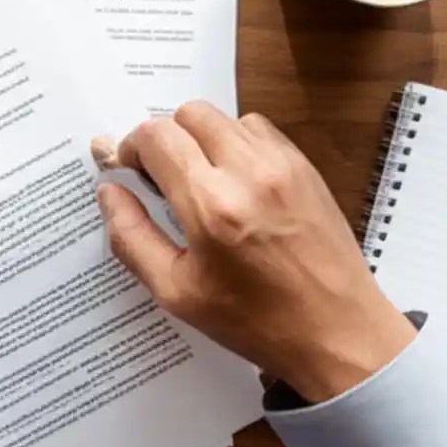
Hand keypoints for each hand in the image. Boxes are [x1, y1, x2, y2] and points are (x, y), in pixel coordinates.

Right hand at [94, 102, 415, 401]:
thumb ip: (132, 237)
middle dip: (166, 137)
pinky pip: (260, 131)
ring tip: (202, 181)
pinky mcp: (306, 167)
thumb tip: (109, 192)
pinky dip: (237, 144)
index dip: (132, 147)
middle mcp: (247, 172)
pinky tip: (236, 184)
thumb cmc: (254, 321)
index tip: (132, 172)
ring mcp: (283, 164)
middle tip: (163, 177)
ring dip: (203, 139)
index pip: (156, 137)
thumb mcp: (176, 292)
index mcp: (209, 205)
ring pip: (225, 118)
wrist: (337, 332)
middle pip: (189, 113)